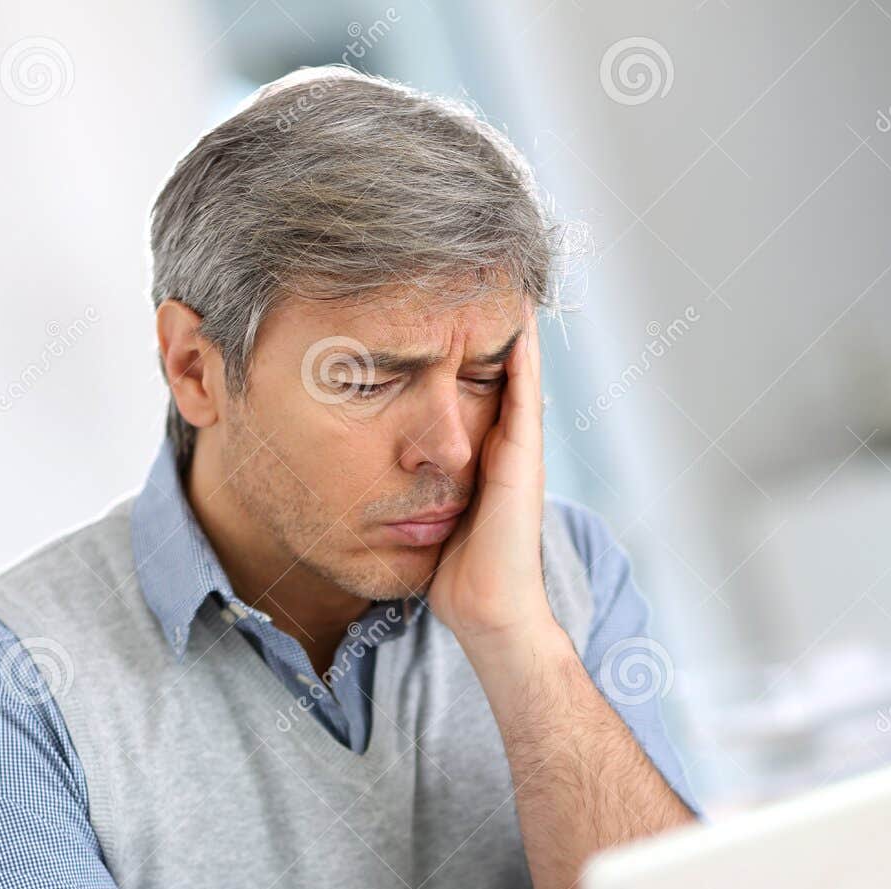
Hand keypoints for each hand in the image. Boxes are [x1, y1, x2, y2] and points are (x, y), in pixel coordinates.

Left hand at [427, 298, 556, 646]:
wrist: (488, 611)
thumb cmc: (454, 577)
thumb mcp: (423, 518)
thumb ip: (410, 490)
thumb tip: (367, 475)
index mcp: (480, 456)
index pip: (468, 389)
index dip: (455, 350)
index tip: (436, 308)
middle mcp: (503, 446)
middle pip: (491, 370)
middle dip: (480, 326)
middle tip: (472, 274)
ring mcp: (518, 449)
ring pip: (512, 373)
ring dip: (504, 327)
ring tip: (496, 277)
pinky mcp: (523, 458)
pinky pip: (523, 393)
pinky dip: (522, 354)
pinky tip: (517, 317)